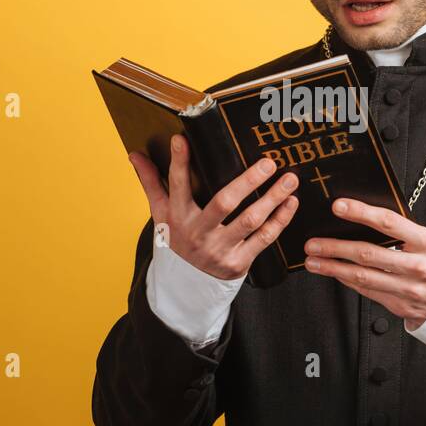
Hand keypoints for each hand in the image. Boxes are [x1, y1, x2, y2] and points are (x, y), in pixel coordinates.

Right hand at [129, 135, 299, 279]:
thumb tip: (134, 154)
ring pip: (250, 220)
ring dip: (273, 198)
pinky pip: (264, 239)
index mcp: (177, 217)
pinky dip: (280, 220)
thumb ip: (151, 182)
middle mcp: (198, 233)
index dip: (179, 162)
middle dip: (248, 182)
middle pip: (224, 203)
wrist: (186, 286)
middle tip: (268, 163)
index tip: (182, 139)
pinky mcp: (238, 264)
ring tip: (289, 179)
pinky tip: (290, 203)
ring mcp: (219, 250)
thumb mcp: (161, 214)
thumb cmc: (177, 239)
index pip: (177, 185)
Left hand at [303, 197, 425, 327]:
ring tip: (314, 260)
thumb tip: (365, 219)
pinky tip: (334, 272)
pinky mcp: (399, 305)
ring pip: (363, 277)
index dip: (361, 213)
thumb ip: (404, 233)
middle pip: (369, 254)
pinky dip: (347, 280)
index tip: (339, 206)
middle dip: (335, 247)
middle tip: (313, 242)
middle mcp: (419, 267)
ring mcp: (409, 289)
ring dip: (333, 267)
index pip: (389, 223)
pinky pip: (367, 291)